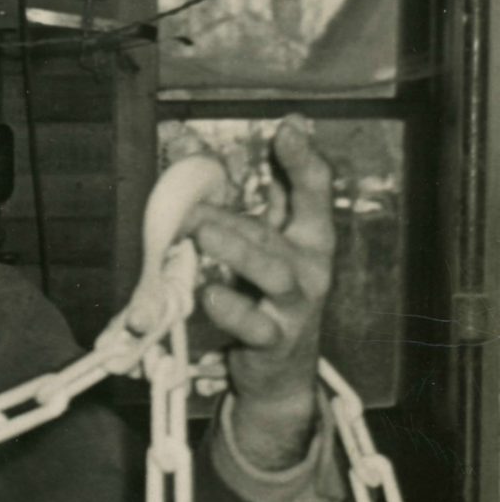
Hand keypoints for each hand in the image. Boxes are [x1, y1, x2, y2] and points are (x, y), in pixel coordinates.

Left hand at [189, 118, 335, 469]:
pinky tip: (211, 295)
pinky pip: (255, 326)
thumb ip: (268, 202)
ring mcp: (296, 307)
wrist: (280, 374)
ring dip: (235, 250)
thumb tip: (243, 146)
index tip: (288, 128)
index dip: (302, 159)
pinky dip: (234, 310)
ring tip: (201, 234)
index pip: (314, 191)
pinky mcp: (275, 342)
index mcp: (310, 238)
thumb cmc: (269, 298)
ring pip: (271, 272)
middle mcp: (310, 269)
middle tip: (187, 205)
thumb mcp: (273, 246)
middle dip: (230, 215)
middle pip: (273, 232)